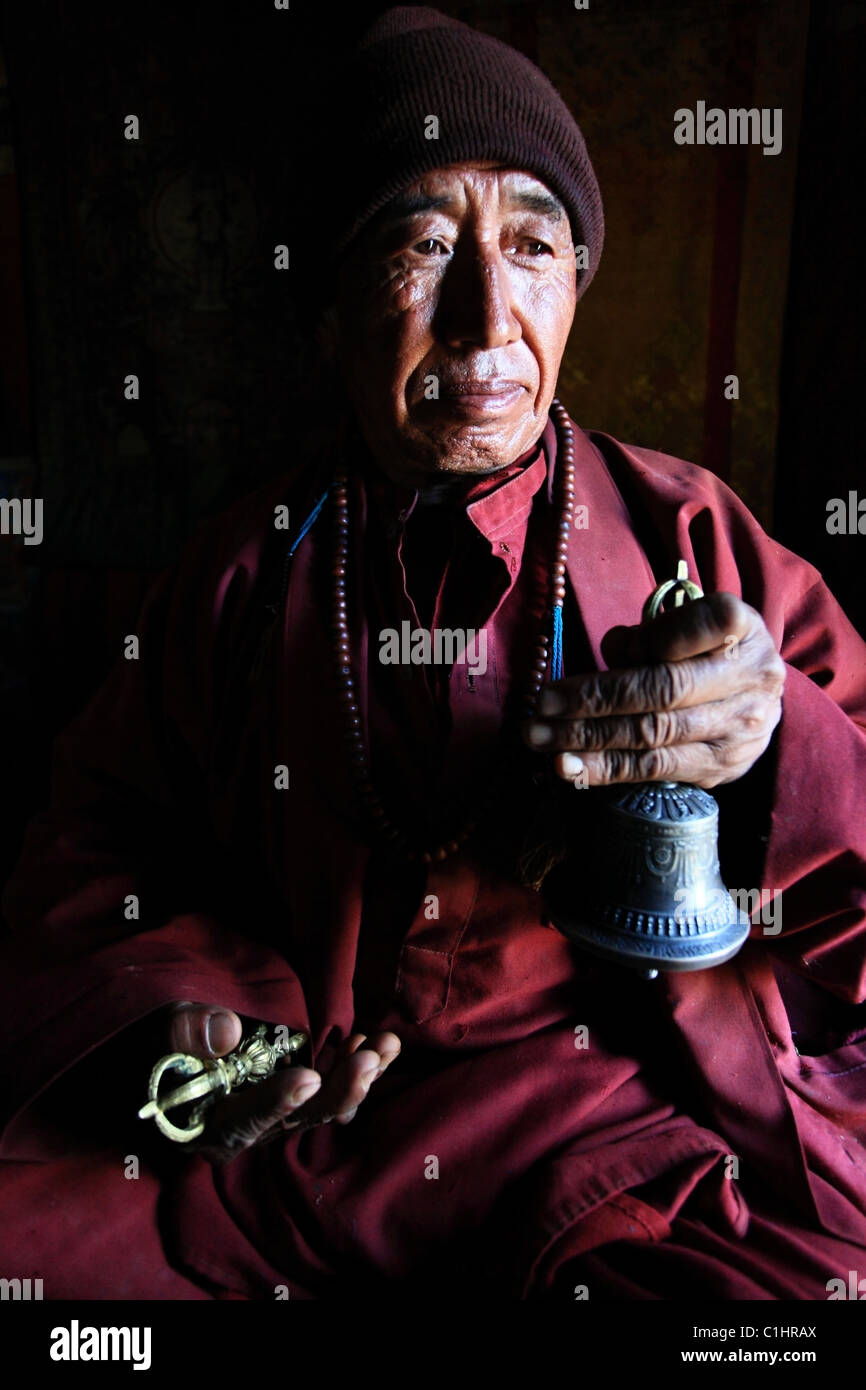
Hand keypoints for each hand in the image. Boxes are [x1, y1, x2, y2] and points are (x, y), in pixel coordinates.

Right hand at [166, 1003, 400, 1162]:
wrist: (158, 1051)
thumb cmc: (155, 1045)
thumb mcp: (158, 1034)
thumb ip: (185, 1033)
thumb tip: (227, 1031)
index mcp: (206, 1127)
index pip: (244, 1120)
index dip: (275, 1101)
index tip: (306, 1078)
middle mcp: (246, 1132)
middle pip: (298, 1121)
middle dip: (337, 1091)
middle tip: (368, 1059)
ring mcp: (271, 1118)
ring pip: (321, 1108)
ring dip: (358, 1078)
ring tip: (387, 1046)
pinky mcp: (288, 1098)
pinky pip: (326, 1092)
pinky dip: (350, 1068)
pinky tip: (372, 1044)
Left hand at [523, 593, 784, 788]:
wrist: (757, 697)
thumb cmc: (705, 648)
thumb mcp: (687, 621)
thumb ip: (650, 631)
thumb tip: (614, 653)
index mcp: (742, 628)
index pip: (703, 625)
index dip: (656, 638)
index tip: (613, 648)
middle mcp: (750, 679)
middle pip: (665, 690)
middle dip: (595, 698)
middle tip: (542, 705)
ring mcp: (739, 728)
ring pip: (654, 735)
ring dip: (589, 739)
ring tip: (542, 739)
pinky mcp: (721, 767)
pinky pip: (655, 770)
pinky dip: (606, 769)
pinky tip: (569, 767)